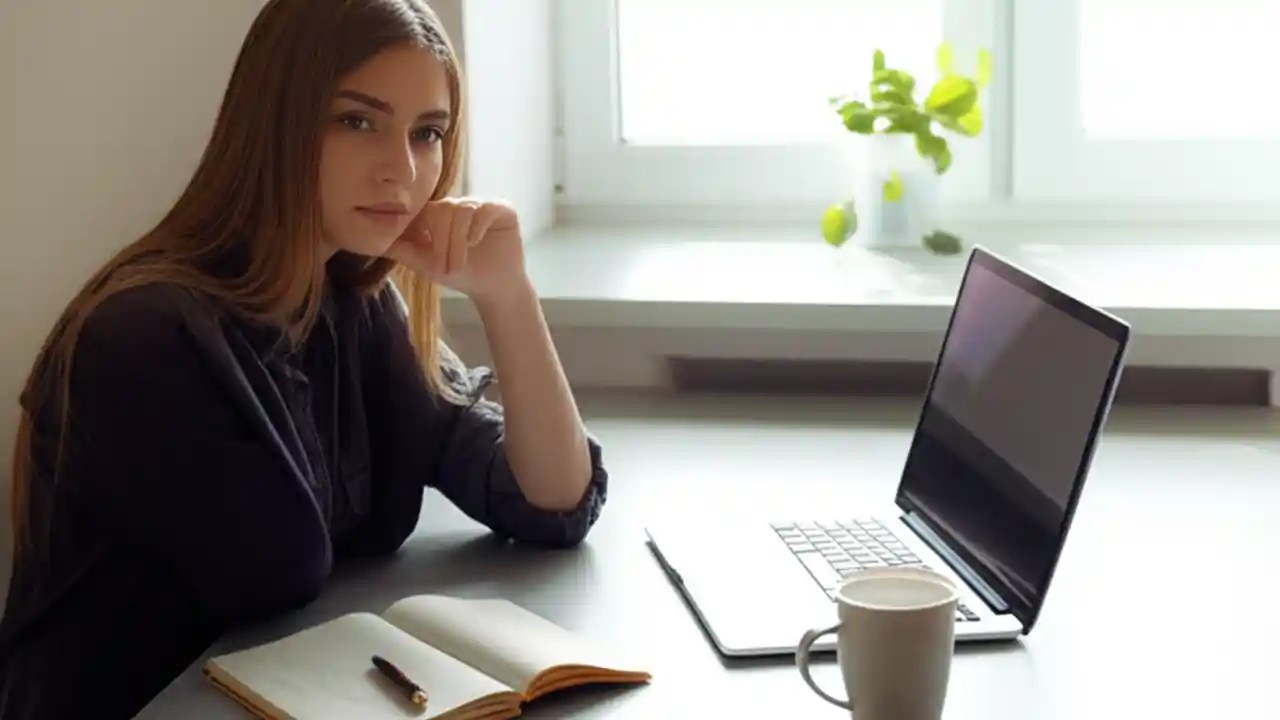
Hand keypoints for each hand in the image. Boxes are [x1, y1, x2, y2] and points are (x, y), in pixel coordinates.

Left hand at [384, 198, 528, 302]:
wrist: (493, 288)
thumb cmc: (461, 274)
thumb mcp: (426, 263)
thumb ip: (401, 249)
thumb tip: (370, 241)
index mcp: (439, 213)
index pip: (424, 210)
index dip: (424, 233)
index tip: (428, 258)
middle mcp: (458, 204)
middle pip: (443, 209)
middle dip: (442, 242)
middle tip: (447, 269)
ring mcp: (480, 204)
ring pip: (462, 210)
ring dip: (458, 242)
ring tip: (460, 265)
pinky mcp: (501, 208)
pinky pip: (484, 209)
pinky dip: (477, 228)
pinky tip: (476, 243)